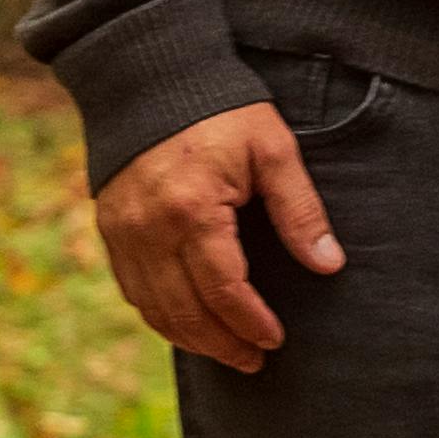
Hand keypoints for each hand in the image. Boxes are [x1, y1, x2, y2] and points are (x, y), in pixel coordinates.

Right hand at [93, 103, 345, 371]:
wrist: (150, 75)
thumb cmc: (222, 109)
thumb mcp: (273, 149)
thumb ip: (300, 210)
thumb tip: (329, 265)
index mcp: (193, 210)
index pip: (223, 290)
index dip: (250, 323)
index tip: (275, 341)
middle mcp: (149, 229)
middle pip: (184, 311)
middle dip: (221, 344)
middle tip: (254, 362)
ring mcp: (122, 231)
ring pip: (152, 307)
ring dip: (189, 338)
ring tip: (226, 351)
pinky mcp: (109, 227)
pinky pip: (131, 288)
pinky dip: (159, 314)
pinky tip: (187, 322)